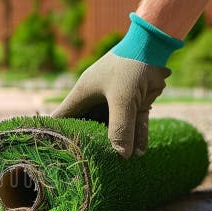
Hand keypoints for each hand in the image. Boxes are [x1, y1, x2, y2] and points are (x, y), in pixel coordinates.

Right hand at [52, 52, 169, 158]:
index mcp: (83, 94)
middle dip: (89, 144)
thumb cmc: (130, 65)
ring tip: (117, 164)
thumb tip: (123, 156)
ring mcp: (116, 101)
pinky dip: (138, 137)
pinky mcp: (135, 102)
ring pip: (113, 127)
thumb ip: (121, 128)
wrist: (155, 45)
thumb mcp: (122, 98)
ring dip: (117, 143)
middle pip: (87, 127)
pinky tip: (141, 153)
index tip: (56, 154)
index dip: (56, 135)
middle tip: (89, 165)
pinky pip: (134, 123)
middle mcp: (96, 99)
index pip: (62, 118)